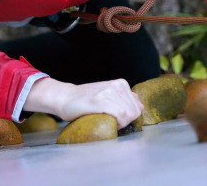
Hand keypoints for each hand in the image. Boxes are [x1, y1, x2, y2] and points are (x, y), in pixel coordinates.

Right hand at [23, 77, 143, 127]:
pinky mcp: (100, 100)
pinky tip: (105, 120)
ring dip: (119, 123)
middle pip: (134, 112)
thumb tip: (141, 106)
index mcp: (121, 83)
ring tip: (106, 119)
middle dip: (125, 121)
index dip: (128, 118)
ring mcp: (109, 91)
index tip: (116, 119)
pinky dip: (116, 123)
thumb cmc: (86, 100)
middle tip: (110, 121)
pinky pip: (120, 115)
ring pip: (128, 114)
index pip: (138, 107)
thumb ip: (125, 99)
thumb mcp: (109, 95)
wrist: (65, 98)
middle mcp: (117, 85)